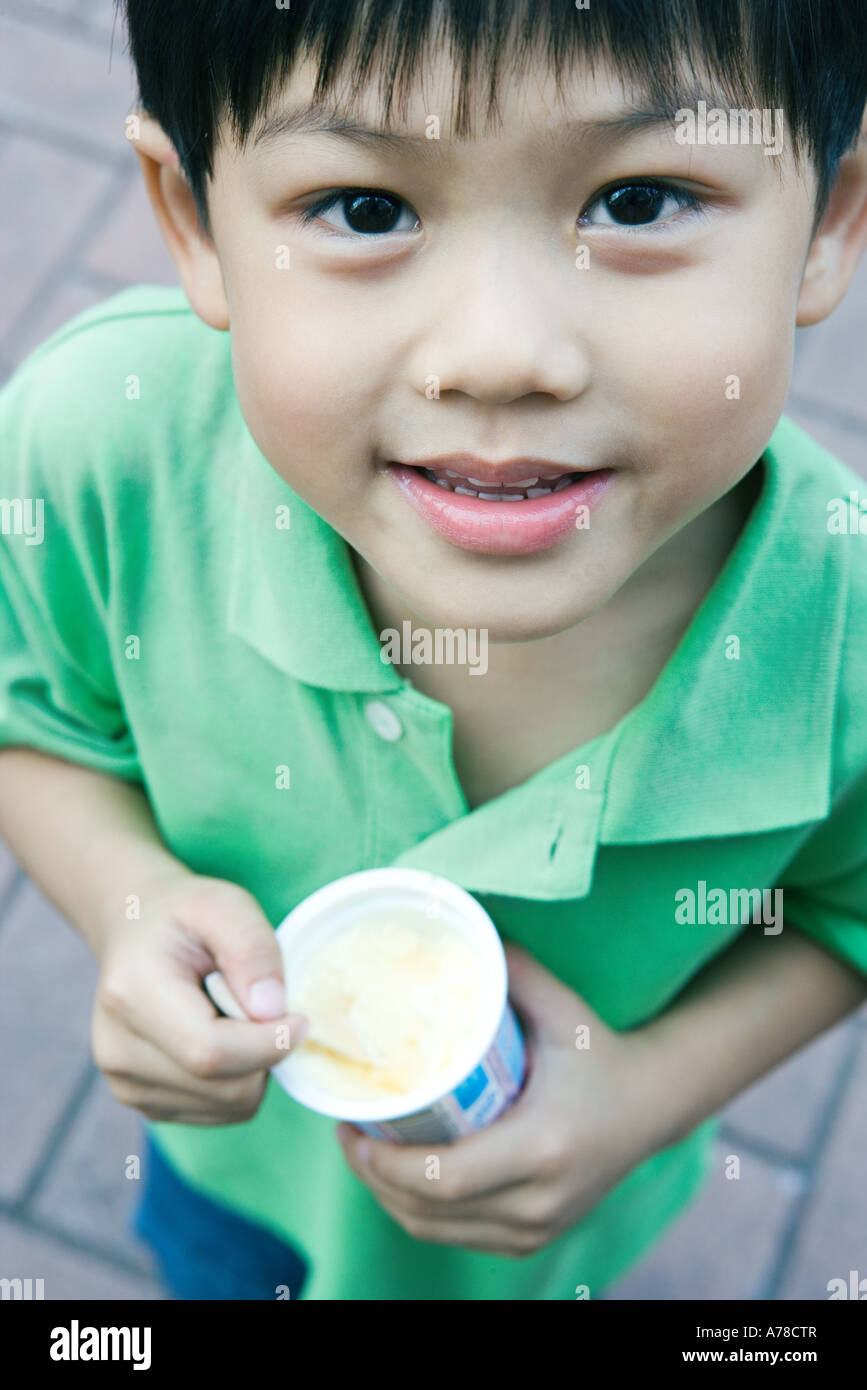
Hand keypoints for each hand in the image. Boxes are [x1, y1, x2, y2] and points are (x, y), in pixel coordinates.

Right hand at [91, 874, 308, 1123]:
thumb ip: (252, 949)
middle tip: (261, 1006)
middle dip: (264, 1053)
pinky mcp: (144, 1103)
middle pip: (225, 1088)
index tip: (300, 1018)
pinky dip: (238, 1081)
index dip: (268, 1044)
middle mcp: (117, 1051)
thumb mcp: (223, 905)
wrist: (134, 930)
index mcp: (130, 996)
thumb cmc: (182, 916)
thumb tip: (273, 1010)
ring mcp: (126, 1085)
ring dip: (254, 1068)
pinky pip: (220, 1112)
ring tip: (233, 1016)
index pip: (209, 1053)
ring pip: (229, 1106)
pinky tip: (220, 1037)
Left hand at [337, 942, 663, 1256]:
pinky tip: (399, 1177)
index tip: (351, 1128)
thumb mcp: (563, 1007)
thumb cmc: (601, 1050)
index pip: (443, 1178)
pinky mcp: (534, 1237)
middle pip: (429, 1212)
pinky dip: (420, 1213)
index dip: (385, 1164)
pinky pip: (458, 1237)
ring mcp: (537, 1227)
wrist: (653, 1104)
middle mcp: (539, 1200)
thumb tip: (463, 925)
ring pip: (437, 1231)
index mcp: (542, 1147)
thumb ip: (514, 969)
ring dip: (390, 1198)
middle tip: (346, 1133)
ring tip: (363, 1151)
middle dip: (374, 1177)